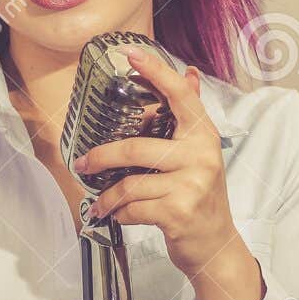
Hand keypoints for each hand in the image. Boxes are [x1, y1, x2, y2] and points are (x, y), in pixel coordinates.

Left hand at [75, 46, 250, 281]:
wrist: (216, 244)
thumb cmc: (201, 196)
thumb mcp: (200, 154)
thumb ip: (189, 116)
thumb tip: (189, 74)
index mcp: (203, 136)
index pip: (179, 96)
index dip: (155, 72)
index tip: (130, 54)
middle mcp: (200, 156)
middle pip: (135, 148)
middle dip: (101, 158)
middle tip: (83, 164)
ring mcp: (191, 185)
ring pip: (129, 184)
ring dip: (107, 197)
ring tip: (99, 202)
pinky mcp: (178, 212)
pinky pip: (133, 208)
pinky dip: (120, 214)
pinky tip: (120, 215)